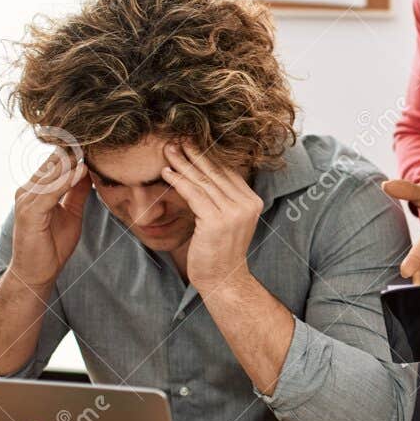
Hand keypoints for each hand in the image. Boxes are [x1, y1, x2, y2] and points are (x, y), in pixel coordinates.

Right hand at [7, 150, 89, 290]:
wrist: (38, 273)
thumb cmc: (52, 245)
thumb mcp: (71, 213)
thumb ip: (76, 192)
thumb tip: (88, 172)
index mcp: (36, 189)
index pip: (55, 163)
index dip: (73, 150)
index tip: (94, 137)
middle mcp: (28, 190)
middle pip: (52, 164)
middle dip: (72, 149)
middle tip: (94, 132)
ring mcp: (26, 200)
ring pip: (51, 175)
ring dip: (70, 160)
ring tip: (89, 146)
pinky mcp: (29, 213)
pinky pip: (49, 193)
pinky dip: (64, 181)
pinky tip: (80, 171)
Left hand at [160, 142, 262, 295]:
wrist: (223, 280)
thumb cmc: (220, 251)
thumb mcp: (228, 220)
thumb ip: (223, 198)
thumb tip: (204, 173)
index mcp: (252, 201)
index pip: (227, 172)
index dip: (208, 156)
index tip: (191, 143)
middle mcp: (247, 204)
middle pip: (215, 173)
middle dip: (194, 155)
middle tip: (177, 140)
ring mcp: (234, 212)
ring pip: (203, 181)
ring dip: (183, 164)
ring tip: (168, 152)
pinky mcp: (216, 220)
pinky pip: (194, 194)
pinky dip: (178, 181)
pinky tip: (166, 172)